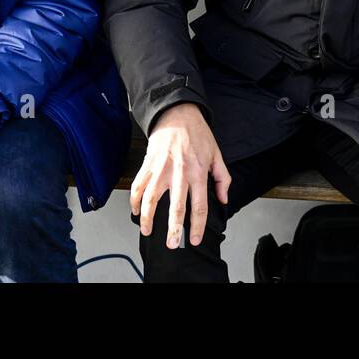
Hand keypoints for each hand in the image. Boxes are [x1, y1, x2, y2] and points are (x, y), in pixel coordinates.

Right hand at [131, 103, 230, 248]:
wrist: (177, 114)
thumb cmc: (198, 134)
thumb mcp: (217, 154)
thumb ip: (223, 179)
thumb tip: (222, 199)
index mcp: (198, 172)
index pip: (199, 206)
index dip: (197, 226)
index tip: (194, 239)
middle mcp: (180, 173)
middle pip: (176, 207)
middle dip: (173, 229)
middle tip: (172, 244)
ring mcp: (161, 169)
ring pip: (152, 199)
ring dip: (148, 218)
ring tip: (148, 231)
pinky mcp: (149, 164)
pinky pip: (139, 185)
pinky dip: (135, 200)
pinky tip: (136, 211)